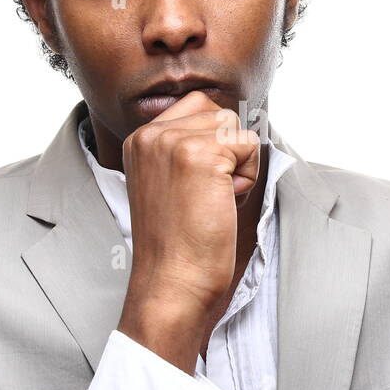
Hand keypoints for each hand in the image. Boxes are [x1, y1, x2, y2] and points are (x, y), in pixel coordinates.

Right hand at [115, 90, 260, 371]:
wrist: (172, 282)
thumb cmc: (178, 243)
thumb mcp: (169, 183)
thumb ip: (185, 150)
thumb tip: (230, 126)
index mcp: (140, 140)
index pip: (197, 107)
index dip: (214, 143)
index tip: (197, 186)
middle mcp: (151, 135)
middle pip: (218, 113)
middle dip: (227, 151)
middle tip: (207, 194)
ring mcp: (173, 142)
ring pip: (235, 127)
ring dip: (238, 164)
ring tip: (213, 199)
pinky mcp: (201, 156)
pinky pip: (249, 144)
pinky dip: (247, 176)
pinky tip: (223, 203)